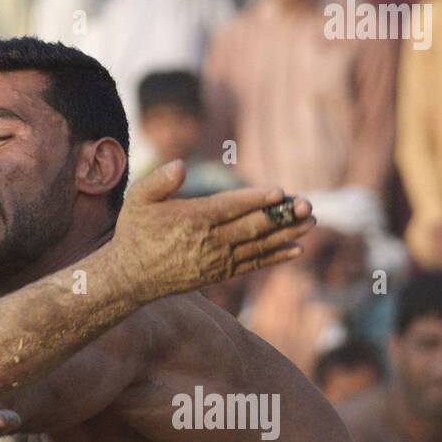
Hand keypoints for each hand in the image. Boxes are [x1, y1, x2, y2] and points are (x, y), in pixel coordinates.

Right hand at [111, 160, 314, 300]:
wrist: (131, 276)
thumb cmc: (135, 231)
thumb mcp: (138, 199)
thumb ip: (160, 181)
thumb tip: (181, 165)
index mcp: (191, 219)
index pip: (230, 207)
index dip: (256, 199)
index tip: (280, 191)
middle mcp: (208, 241)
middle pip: (252, 226)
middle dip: (282, 215)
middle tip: (308, 204)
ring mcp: (216, 260)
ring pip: (258, 245)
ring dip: (287, 233)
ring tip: (311, 222)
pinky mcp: (219, 273)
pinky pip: (253, 263)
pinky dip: (275, 256)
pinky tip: (296, 248)